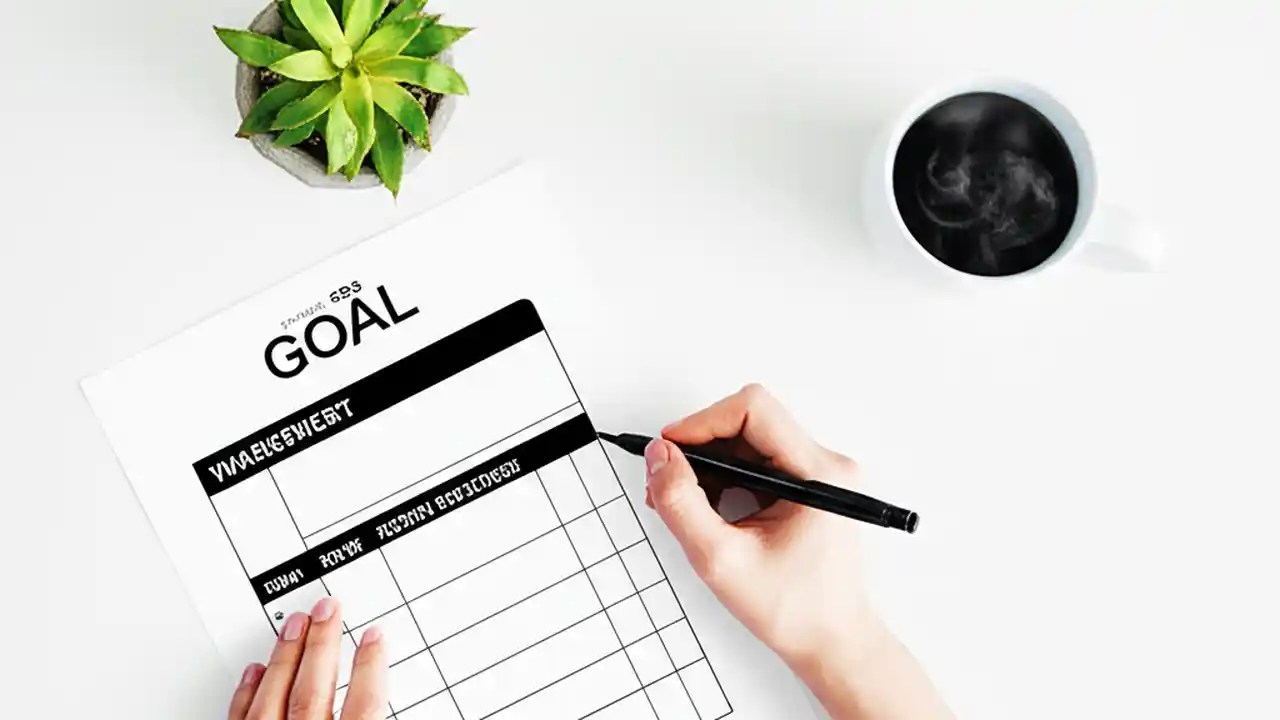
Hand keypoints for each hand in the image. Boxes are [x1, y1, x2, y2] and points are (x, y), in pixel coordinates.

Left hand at [227, 598, 386, 719]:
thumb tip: (380, 707)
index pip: (364, 704)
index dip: (371, 666)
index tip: (373, 637)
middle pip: (313, 689)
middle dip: (322, 644)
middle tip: (328, 610)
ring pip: (273, 697)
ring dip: (285, 657)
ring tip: (294, 625)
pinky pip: (241, 718)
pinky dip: (247, 692)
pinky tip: (255, 672)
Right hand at [646, 384, 951, 719]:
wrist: (831, 643)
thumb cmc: (794, 611)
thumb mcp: (721, 560)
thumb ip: (682, 503)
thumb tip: (659, 457)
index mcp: (818, 475)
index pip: (753, 410)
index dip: (702, 423)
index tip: (670, 450)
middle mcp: (825, 466)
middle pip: (748, 422)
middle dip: (699, 447)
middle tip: (667, 482)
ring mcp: (817, 476)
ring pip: (748, 442)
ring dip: (709, 465)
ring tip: (684, 504)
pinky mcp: (806, 487)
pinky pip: (757, 463)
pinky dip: (725, 480)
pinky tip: (708, 512)